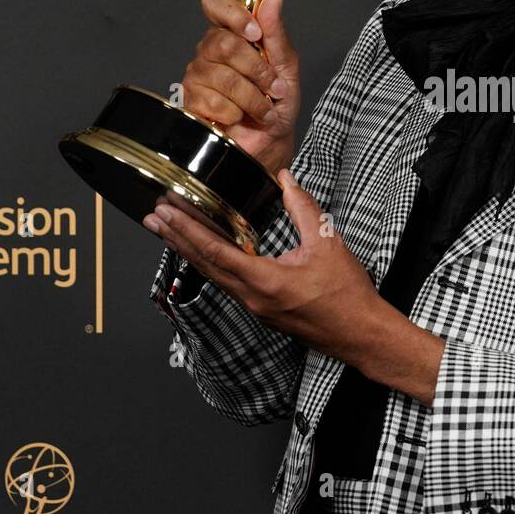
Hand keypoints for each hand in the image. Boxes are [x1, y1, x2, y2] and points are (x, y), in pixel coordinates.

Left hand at [143, 171, 445, 403]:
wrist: (360, 333)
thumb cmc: (347, 294)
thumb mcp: (328, 242)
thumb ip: (303, 208)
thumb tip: (286, 179)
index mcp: (265, 281)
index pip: (215, 251)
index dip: (187, 229)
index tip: (166, 212)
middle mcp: (252, 298)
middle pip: (204, 265)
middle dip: (177, 239)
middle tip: (154, 218)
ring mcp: (256, 308)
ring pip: (213, 276)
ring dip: (190, 252)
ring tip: (170, 232)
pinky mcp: (263, 311)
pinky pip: (228, 284)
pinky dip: (211, 264)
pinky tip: (206, 253)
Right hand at [182, 0, 299, 175]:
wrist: (271, 141)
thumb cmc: (278, 102)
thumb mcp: (287, 65)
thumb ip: (277, 32)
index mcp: (232, 33)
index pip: (215, 4)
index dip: (232, 13)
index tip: (254, 32)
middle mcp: (210, 50)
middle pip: (223, 44)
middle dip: (257, 70)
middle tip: (274, 86)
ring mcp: (197, 75)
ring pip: (222, 76)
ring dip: (253, 97)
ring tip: (264, 107)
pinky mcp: (191, 101)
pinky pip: (214, 101)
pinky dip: (239, 113)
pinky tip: (242, 117)